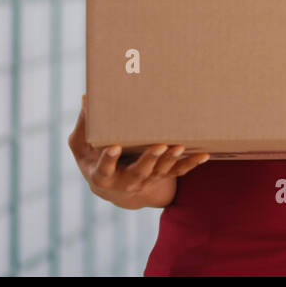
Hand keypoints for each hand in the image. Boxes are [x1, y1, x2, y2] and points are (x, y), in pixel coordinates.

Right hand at [67, 95, 209, 200]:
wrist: (111, 188)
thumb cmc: (93, 160)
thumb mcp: (82, 147)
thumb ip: (84, 126)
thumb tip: (86, 98)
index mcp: (104, 174)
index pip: (105, 167)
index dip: (109, 158)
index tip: (114, 146)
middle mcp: (126, 181)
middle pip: (139, 172)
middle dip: (150, 159)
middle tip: (159, 146)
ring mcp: (146, 180)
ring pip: (161, 172)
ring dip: (171, 160)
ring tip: (180, 146)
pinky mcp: (161, 177)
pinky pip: (177, 172)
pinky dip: (191, 164)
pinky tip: (203, 155)